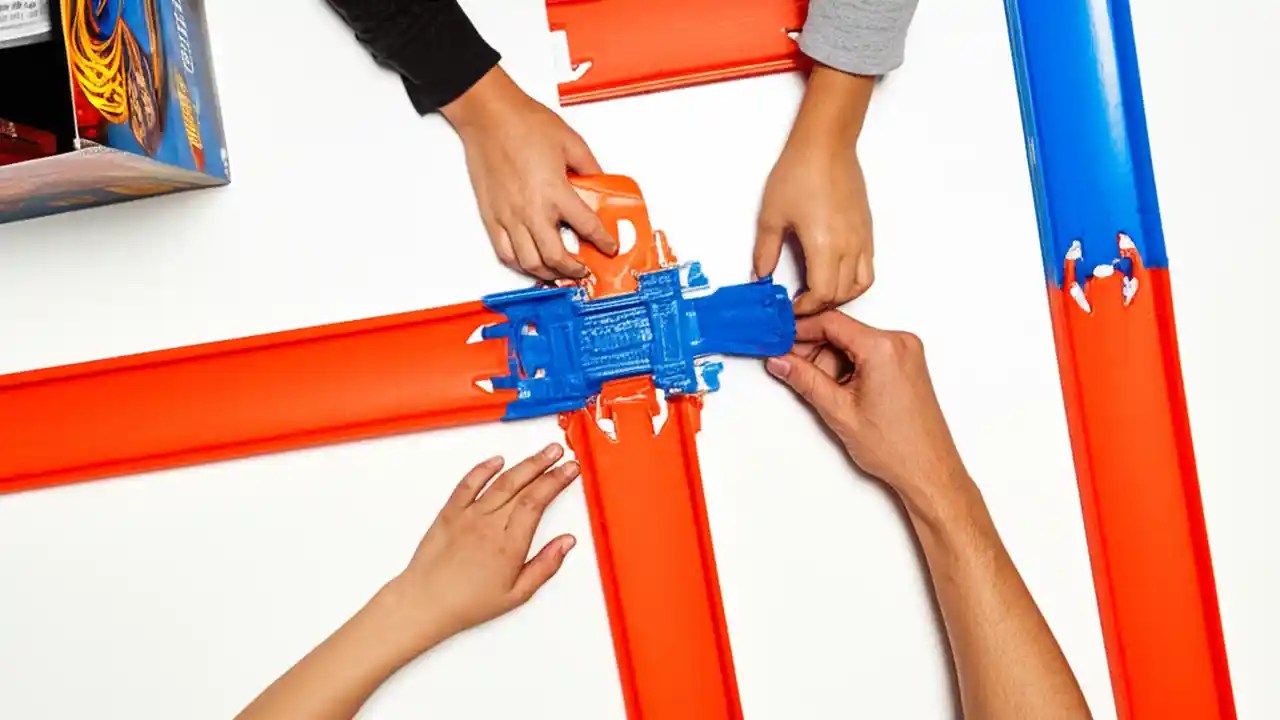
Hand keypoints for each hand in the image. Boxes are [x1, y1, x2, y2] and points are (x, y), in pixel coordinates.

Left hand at [384, 443, 580, 652]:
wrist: (424, 603)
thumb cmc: (468, 603)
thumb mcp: (516, 595)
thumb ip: (545, 566)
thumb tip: (567, 542)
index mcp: (509, 545)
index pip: (538, 502)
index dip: (556, 482)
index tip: (570, 470)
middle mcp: (489, 525)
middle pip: (523, 487)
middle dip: (546, 466)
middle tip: (561, 453)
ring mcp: (468, 516)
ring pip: (501, 481)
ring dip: (524, 463)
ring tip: (542, 452)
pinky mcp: (449, 513)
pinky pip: (467, 484)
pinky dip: (483, 469)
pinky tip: (498, 460)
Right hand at [442, 66, 616, 280]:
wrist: (488, 116)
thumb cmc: (524, 123)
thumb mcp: (571, 142)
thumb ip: (590, 167)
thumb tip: (600, 184)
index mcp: (556, 191)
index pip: (587, 227)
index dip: (603, 241)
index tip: (609, 247)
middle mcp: (532, 209)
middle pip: (556, 256)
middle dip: (574, 269)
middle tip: (583, 269)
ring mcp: (509, 216)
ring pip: (529, 262)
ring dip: (548, 273)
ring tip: (559, 272)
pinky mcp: (491, 216)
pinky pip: (505, 252)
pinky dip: (520, 265)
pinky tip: (530, 263)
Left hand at [755, 65, 875, 315]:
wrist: (826, 145)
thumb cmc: (799, 173)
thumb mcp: (772, 216)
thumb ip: (765, 251)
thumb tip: (761, 275)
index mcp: (825, 246)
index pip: (821, 295)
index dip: (805, 308)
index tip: (791, 307)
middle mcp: (849, 246)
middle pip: (841, 294)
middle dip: (820, 305)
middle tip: (800, 303)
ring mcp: (862, 238)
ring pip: (860, 284)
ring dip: (841, 295)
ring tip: (819, 291)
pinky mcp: (867, 229)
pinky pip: (868, 266)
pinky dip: (854, 279)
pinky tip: (834, 272)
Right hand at [765, 311, 966, 506]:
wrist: (928, 469)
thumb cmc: (897, 447)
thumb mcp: (839, 410)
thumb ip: (805, 379)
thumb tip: (782, 361)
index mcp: (883, 347)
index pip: (831, 322)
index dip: (800, 330)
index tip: (781, 340)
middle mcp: (900, 342)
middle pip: (842, 332)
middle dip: (815, 350)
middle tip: (792, 369)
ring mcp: (906, 352)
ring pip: (854, 344)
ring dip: (832, 362)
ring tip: (825, 393)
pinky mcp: (907, 364)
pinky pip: (869, 353)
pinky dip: (849, 367)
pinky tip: (841, 391)